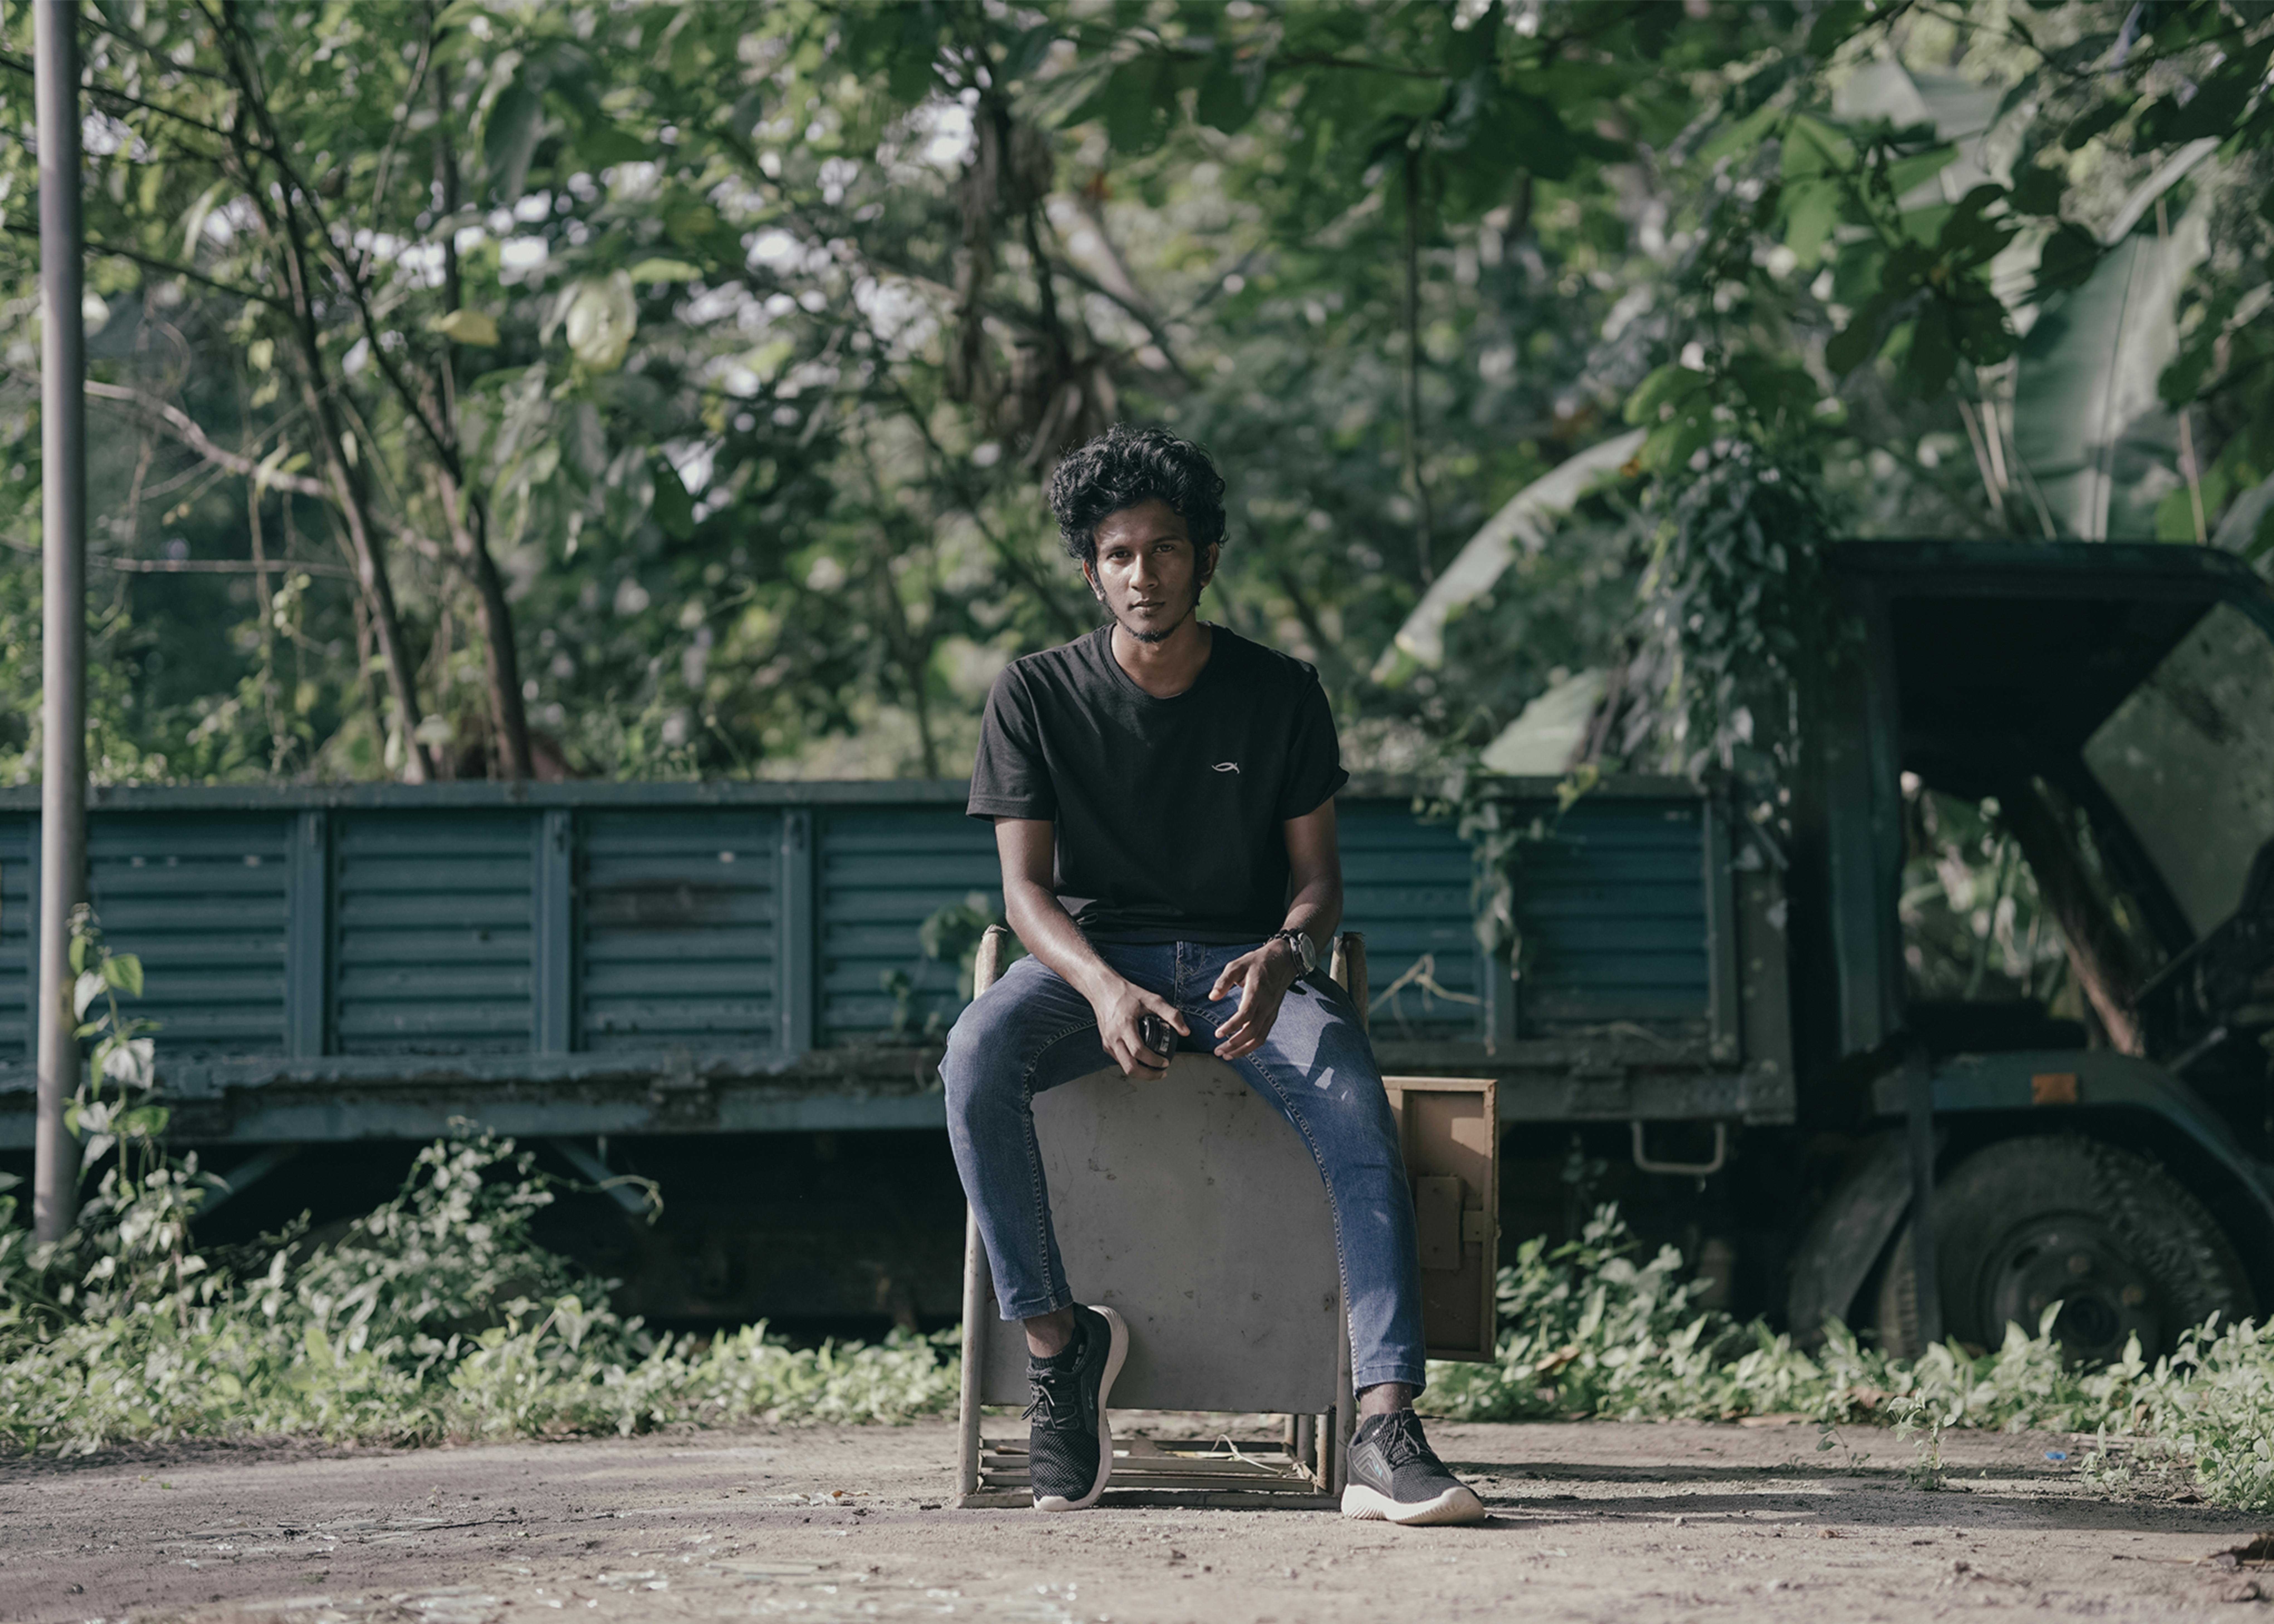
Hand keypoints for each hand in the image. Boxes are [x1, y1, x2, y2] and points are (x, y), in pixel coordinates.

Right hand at [1088, 978, 1188, 1078]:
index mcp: (1125, 1026)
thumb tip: (1185, 1031)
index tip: (1165, 1062)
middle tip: (1161, 1073)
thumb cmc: (1125, 993)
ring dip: (1140, 1072)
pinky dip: (1132, 1064)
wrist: (1103, 989)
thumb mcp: (1152, 1000)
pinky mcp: (1105, 1044)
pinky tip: (1142, 1059)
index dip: (1154, 1061)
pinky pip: (1119, 1060)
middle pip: (1129, 1067)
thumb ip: (1171, 1014)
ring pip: (1123, 1067)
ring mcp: (1108, 1043)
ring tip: (1154, 1069)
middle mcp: (1113, 1037)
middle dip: (1148, 1075)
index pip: (1139, 1052)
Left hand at [1207, 938, 1300, 1060]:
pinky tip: (1239, 1050)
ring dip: (1242, 1050)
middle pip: (1252, 1031)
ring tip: (1226, 1055)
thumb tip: (1212, 997)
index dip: (1232, 1026)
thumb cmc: (1257, 963)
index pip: (1246, 1014)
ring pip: (1259, 1038)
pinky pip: (1263, 1035)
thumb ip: (1223, 981)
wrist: (1282, 961)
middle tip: (1218, 1050)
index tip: (1218, 1034)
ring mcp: (1271, 1012)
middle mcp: (1266, 1004)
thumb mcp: (1237, 965)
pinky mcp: (1272, 1016)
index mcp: (1257, 991)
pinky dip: (1251, 1046)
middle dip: (1234, 1044)